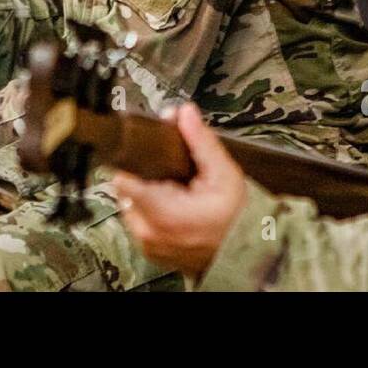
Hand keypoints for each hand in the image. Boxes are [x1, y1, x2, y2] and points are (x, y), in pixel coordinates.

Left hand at [112, 104, 246, 278]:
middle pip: (124, 187)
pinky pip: (138, 220)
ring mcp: (146, 244)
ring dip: (145, 191)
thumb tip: (184, 113)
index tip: (145, 147)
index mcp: (161, 212)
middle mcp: (147, 231)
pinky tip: (173, 204)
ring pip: (129, 203)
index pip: (122, 176)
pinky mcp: (149, 250)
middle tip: (169, 167)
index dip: (132, 156)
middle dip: (143, 172)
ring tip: (173, 187)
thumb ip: (200, 141)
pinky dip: (150, 209)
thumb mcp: (224, 174)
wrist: (246, 254)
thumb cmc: (237, 218)